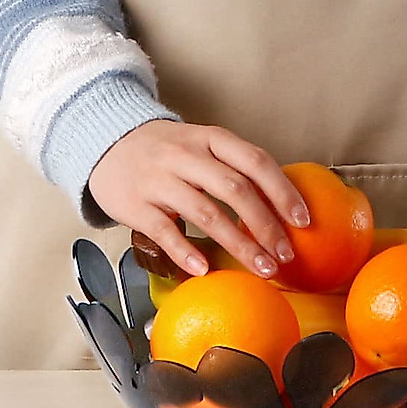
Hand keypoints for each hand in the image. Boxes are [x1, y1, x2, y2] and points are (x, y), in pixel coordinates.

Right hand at [87, 120, 308, 278]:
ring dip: (238, 244)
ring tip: (261, 268)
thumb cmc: (163, 150)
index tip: (302, 220)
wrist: (104, 141)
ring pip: (205, 212)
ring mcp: (158, 179)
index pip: (254, 160)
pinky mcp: (134, 204)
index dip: (282, 191)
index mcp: (207, 138)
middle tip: (284, 254)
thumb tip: (280, 205)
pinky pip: (164, 231)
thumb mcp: (199, 143)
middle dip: (266, 225)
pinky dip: (186, 252)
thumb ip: (231, 166)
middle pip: (234, 189)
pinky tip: (204, 269)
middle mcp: (184, 155)